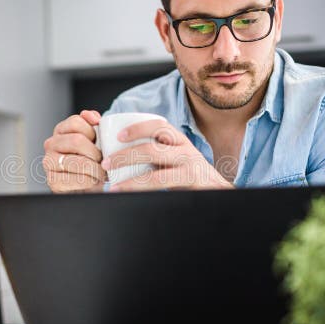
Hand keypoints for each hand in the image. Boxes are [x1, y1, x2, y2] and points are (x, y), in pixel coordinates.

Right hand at [43, 110, 105, 192]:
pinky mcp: (54, 181)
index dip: (92, 131)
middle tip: (103, 160)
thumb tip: (92, 117)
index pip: (76, 122)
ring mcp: (49, 163)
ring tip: (101, 172)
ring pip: (79, 162)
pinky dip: (92, 181)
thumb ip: (93, 123)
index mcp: (60, 131)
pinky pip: (79, 179)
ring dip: (96, 169)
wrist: (84, 186)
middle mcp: (51, 144)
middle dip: (95, 152)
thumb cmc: (89, 160)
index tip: (97, 140)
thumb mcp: (93, 139)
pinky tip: (94, 181)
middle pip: (77, 140)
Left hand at [101, 119, 232, 190]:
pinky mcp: (193, 188)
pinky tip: (133, 197)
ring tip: (115, 187)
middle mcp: (186, 152)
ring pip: (157, 176)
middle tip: (107, 163)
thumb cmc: (188, 173)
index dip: (138, 129)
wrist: (218, 190)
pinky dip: (145, 194)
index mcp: (178, 140)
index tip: (119, 136)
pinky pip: (165, 192)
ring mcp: (190, 171)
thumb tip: (118, 153)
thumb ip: (154, 152)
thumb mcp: (174, 156)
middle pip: (152, 150)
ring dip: (132, 182)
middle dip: (125, 156)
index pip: (159, 126)